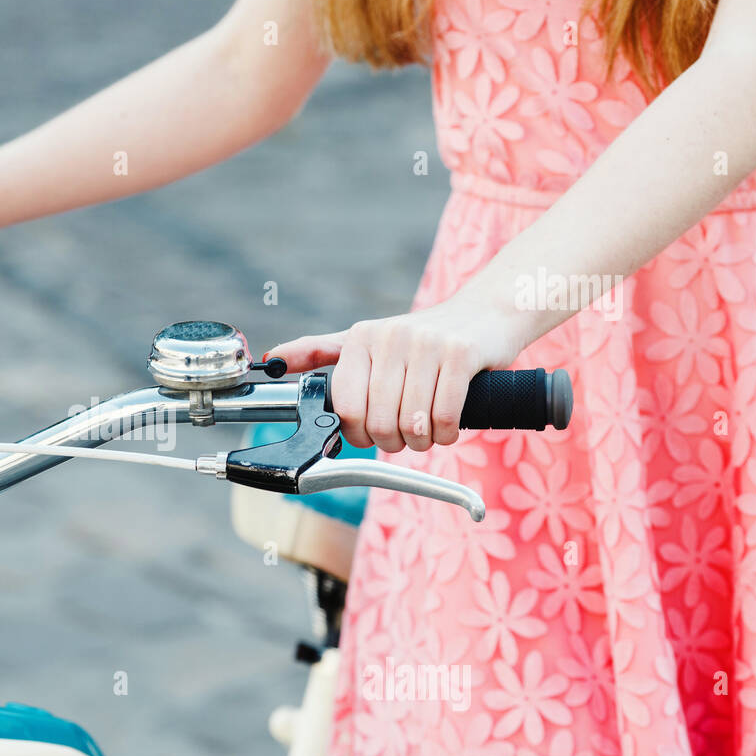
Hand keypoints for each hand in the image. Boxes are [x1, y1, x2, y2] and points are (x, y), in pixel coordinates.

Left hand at [266, 302, 528, 452]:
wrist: (485, 314)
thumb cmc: (422, 339)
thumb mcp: (366, 340)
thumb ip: (318, 352)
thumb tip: (270, 361)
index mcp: (360, 338)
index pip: (345, 408)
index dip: (357, 434)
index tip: (370, 435)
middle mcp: (389, 337)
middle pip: (379, 421)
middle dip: (392, 442)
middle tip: (403, 436)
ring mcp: (427, 343)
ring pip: (412, 424)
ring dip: (422, 442)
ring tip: (427, 431)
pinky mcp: (461, 354)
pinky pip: (444, 417)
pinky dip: (446, 434)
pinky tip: (446, 427)